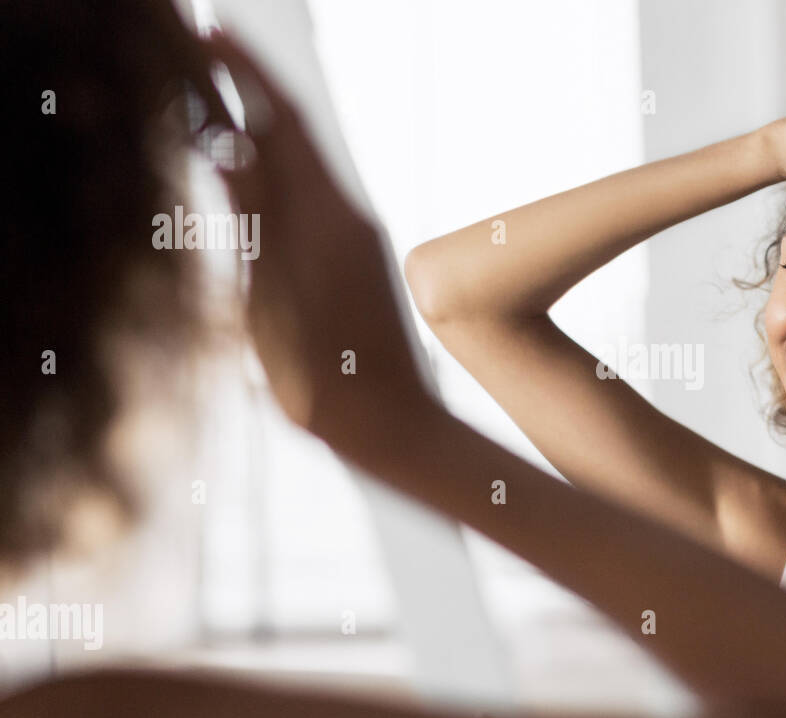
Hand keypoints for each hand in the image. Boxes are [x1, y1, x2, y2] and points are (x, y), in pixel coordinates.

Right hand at [202, 33, 430, 442]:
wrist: (398, 427)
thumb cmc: (328, 384)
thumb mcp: (272, 306)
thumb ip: (255, 226)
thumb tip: (233, 151)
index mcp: (326, 220)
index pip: (282, 121)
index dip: (245, 72)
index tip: (208, 34)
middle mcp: (350, 218)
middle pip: (295, 134)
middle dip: (250, 90)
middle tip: (203, 56)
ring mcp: (359, 239)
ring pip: (306, 166)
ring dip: (264, 131)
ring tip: (219, 105)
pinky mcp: (361, 261)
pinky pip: (316, 197)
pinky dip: (281, 173)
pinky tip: (259, 175)